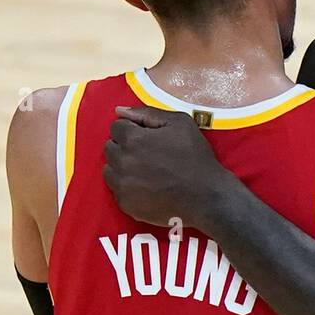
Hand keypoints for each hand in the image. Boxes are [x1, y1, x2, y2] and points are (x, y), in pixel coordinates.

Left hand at [103, 106, 229, 227]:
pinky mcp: (126, 205)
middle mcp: (122, 162)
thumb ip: (147, 113)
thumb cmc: (195, 157)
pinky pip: (116, 191)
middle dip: (124, 147)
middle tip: (146, 155)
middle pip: (110, 148)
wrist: (205, 197)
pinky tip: (145, 187)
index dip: (132, 130)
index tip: (147, 138)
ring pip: (109, 170)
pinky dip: (127, 187)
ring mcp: (122, 186)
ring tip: (143, 171)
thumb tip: (119, 110)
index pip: (116, 127)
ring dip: (121, 167)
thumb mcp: (180, 123)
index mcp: (133, 139)